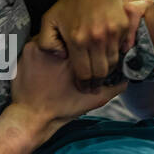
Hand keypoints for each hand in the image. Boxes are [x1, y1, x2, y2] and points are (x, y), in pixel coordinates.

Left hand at [10, 40, 127, 129]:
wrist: (31, 116)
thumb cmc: (61, 109)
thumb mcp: (91, 102)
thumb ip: (111, 89)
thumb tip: (125, 81)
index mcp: (78, 60)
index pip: (90, 44)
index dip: (91, 47)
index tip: (90, 51)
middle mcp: (61, 51)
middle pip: (73, 37)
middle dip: (75, 43)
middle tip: (72, 54)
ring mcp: (42, 48)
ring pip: (56, 37)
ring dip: (59, 44)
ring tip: (58, 59)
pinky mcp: (28, 50)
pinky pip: (39, 42)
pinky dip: (44, 49)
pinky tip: (45, 60)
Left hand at [37, 0, 132, 90]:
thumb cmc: (69, 4)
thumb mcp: (49, 20)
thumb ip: (46, 42)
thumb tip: (60, 57)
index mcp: (77, 40)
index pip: (83, 73)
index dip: (83, 84)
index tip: (83, 87)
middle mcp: (96, 38)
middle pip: (100, 72)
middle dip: (96, 82)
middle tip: (93, 86)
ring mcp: (111, 33)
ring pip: (112, 63)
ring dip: (107, 70)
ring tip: (101, 73)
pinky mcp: (123, 27)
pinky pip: (122, 50)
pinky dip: (117, 56)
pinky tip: (109, 57)